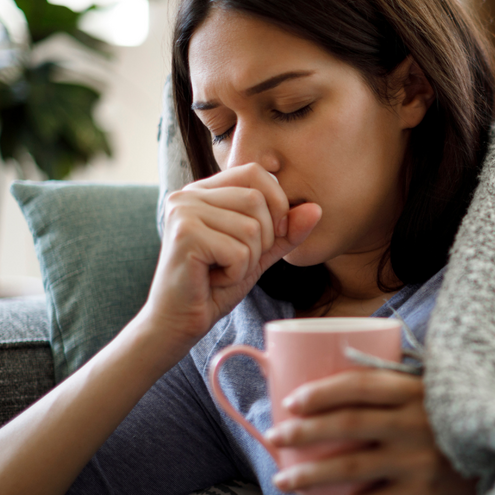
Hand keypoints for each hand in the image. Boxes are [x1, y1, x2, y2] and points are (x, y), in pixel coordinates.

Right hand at [142, 164, 321, 349]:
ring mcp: (183, 212)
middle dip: (262, 240)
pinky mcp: (184, 235)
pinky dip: (236, 273)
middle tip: (235, 261)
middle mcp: (189, 194)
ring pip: (250, 228)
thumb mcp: (259, 253)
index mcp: (204, 191)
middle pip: (257, 200)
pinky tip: (213, 280)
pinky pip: (238, 251)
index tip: (271, 236)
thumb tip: (316, 209)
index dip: (276, 203)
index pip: (256, 173)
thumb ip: (286, 232)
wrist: (177, 322)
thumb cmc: (215, 286)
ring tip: (222, 271)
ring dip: (248, 260)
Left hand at [265, 370, 476, 494]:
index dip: (321, 392)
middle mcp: (415, 423)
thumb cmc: (460, 416)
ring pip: (352, 468)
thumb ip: (399, 379)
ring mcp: (418, 460)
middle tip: (275, 437)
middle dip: (304, 432)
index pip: (359, 385)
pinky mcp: (424, 493)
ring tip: (285, 480)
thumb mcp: (437, 387)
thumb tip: (343, 362)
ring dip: (311, 475)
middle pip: (347, 425)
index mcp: (417, 390)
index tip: (292, 401)